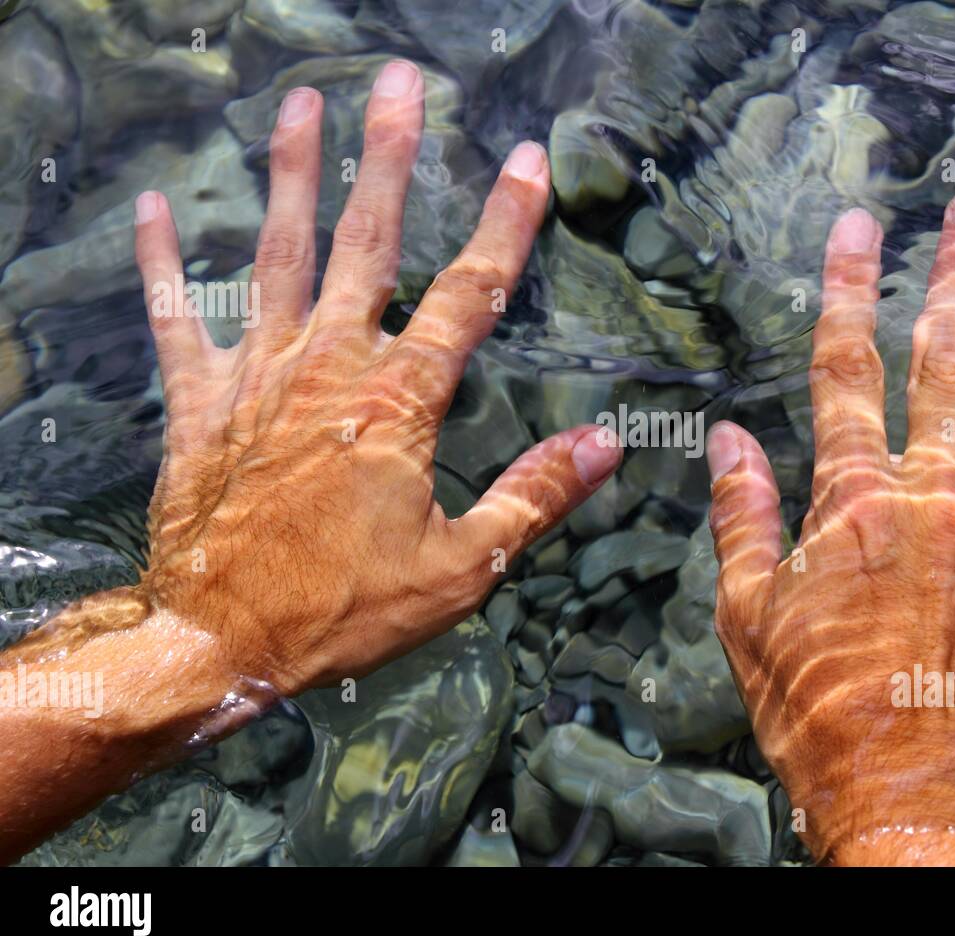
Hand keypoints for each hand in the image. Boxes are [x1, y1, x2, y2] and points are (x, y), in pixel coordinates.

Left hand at [128, 59, 620, 695]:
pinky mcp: (200, 403)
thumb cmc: (347, 608)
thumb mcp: (462, 566)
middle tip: (398, 84)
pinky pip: (178, 319)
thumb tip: (608, 444)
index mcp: (400, 402)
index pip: (469, 295)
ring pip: (279, 257)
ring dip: (294, 179)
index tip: (527, 160)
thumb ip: (535, 495)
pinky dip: (165, 265)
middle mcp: (330, 366)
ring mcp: (258, 376)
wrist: (222, 641)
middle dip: (388, 159)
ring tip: (303, 108)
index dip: (505, 224)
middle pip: (367, 243)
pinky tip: (155, 209)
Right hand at [704, 184, 954, 864]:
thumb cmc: (818, 708)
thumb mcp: (747, 614)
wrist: (908, 791)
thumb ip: (743, 517)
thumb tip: (726, 440)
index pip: (846, 373)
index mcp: (857, 502)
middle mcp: (938, 496)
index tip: (861, 229)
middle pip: (947, 364)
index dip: (852, 291)